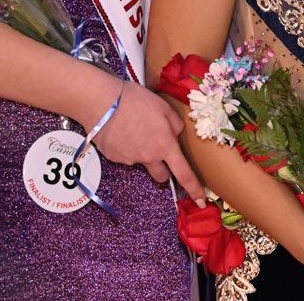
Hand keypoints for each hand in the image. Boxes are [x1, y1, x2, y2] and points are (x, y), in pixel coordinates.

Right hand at [90, 79, 205, 201]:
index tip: (200, 201)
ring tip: (133, 130)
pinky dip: (125, 147)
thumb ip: (175, 126)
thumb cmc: (137, 101)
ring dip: (141, 153)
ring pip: (140, 162)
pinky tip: (120, 130)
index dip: (194, 189)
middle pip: (161, 176)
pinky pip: (124, 156)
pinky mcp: (113, 157)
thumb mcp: (165, 109)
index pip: (184, 174)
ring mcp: (129, 160)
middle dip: (163, 168)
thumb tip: (174, 136)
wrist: (103, 102)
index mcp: (165, 146)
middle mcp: (148, 158)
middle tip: (157, 149)